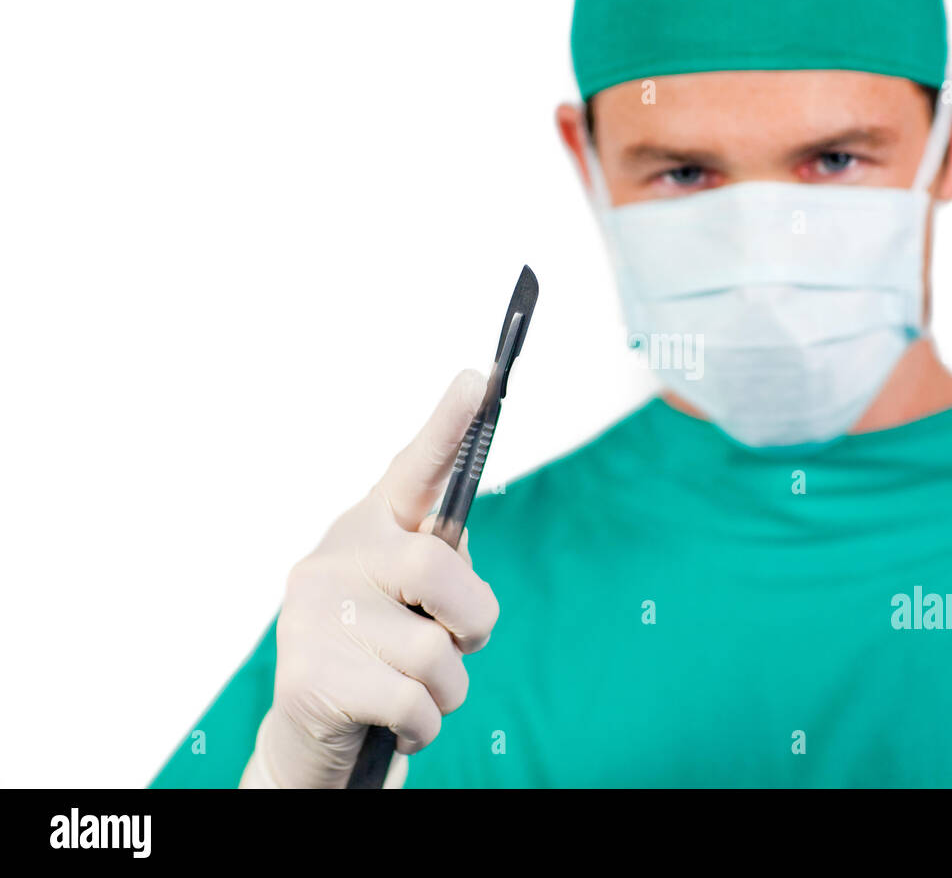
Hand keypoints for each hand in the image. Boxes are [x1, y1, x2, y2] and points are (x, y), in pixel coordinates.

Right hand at [240, 369, 498, 787]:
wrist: (316, 738)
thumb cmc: (384, 658)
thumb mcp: (416, 604)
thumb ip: (442, 566)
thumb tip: (457, 549)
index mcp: (371, 528)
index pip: (413, 470)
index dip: (447, 428)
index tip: (476, 378)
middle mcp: (336, 557)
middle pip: (437, 566)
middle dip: (472, 617)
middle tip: (462, 642)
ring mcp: (314, 614)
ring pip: (434, 652)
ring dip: (449, 689)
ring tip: (418, 694)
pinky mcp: (308, 675)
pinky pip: (413, 702)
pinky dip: (425, 726)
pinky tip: (400, 725)